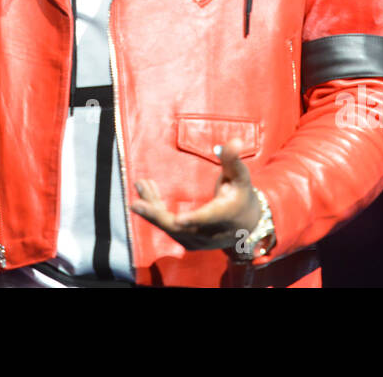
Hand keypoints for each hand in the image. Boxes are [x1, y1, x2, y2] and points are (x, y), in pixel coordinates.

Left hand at [130, 139, 265, 258]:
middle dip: (156, 216)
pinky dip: (155, 211)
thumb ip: (233, 161)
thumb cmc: (241, 195)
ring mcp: (197, 240)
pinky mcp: (187, 240)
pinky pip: (168, 226)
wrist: (246, 226)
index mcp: (224, 215)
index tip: (179, 219)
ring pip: (169, 226)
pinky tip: (146, 191)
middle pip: (179, 227)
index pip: (209, 219)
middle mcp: (209, 233)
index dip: (195, 219)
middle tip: (136, 204)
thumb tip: (233, 142)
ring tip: (140, 184)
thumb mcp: (240, 177)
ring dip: (152, 207)